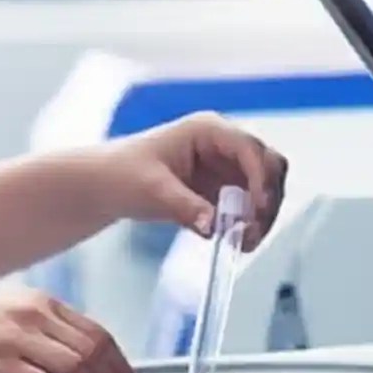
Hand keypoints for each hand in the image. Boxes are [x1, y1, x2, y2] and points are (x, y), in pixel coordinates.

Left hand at [102, 111, 288, 249]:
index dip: (261, 176)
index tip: (258, 208)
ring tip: (245, 243)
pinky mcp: (221, 191)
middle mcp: (223, 145)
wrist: (104, 186)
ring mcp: (225, 168)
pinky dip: (249, 224)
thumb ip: (185, 207)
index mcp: (208, 130)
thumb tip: (213, 226)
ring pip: (264, 189)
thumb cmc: (122, 174)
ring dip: (262, 216)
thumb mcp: (152, 191)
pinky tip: (239, 242)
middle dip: (268, 199)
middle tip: (254, 231)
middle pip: (268, 166)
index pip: (249, 148)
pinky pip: (248, 207)